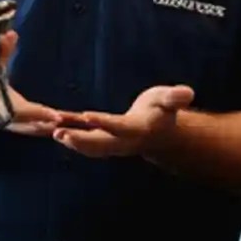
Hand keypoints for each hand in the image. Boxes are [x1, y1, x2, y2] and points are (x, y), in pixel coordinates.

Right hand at [0, 31, 68, 135]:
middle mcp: (1, 117)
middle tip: (72, 123)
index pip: (22, 111)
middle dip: (50, 125)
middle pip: (30, 126)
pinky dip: (38, 127)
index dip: (39, 114)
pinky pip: (25, 128)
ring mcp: (2, 123)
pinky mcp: (3, 123)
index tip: (56, 116)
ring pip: (28, 129)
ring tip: (69, 126)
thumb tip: (11, 34)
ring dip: (47, 128)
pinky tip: (53, 126)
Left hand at [52, 85, 194, 157]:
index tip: (87, 116)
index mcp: (137, 129)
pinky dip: (70, 138)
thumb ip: (176, 97)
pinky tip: (53, 130)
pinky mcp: (103, 141)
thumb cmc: (163, 111)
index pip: (118, 127)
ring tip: (53, 132)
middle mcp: (122, 141)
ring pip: (89, 147)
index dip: (104, 122)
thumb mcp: (170, 100)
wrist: (160, 134)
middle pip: (99, 143)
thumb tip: (187, 92)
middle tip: (59, 133)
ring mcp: (112, 144)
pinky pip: (84, 142)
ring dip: (71, 142)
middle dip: (79, 140)